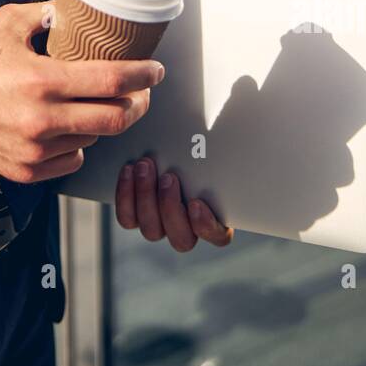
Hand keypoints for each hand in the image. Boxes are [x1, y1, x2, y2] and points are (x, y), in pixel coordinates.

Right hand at [0, 1, 161, 182]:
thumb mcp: (8, 23)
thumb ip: (46, 13)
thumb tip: (76, 9)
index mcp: (42, 80)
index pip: (112, 80)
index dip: (143, 76)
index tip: (155, 71)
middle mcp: (42, 119)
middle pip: (114, 119)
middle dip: (137, 104)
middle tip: (141, 93)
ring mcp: (34, 150)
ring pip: (93, 140)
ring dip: (102, 122)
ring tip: (98, 105)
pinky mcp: (25, 170)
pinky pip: (70, 161)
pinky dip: (78, 145)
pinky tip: (71, 128)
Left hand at [115, 156, 233, 251]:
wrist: (162, 146)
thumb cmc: (196, 146)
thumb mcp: (213, 147)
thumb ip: (226, 147)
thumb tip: (239, 126)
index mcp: (217, 218)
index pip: (218, 236)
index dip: (206, 225)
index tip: (196, 202)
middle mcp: (187, 228)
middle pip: (181, 239)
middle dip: (171, 207)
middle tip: (168, 177)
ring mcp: (160, 225)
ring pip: (152, 230)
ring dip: (146, 197)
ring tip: (145, 166)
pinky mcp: (136, 217)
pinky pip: (128, 219)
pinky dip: (126, 196)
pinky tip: (129, 171)